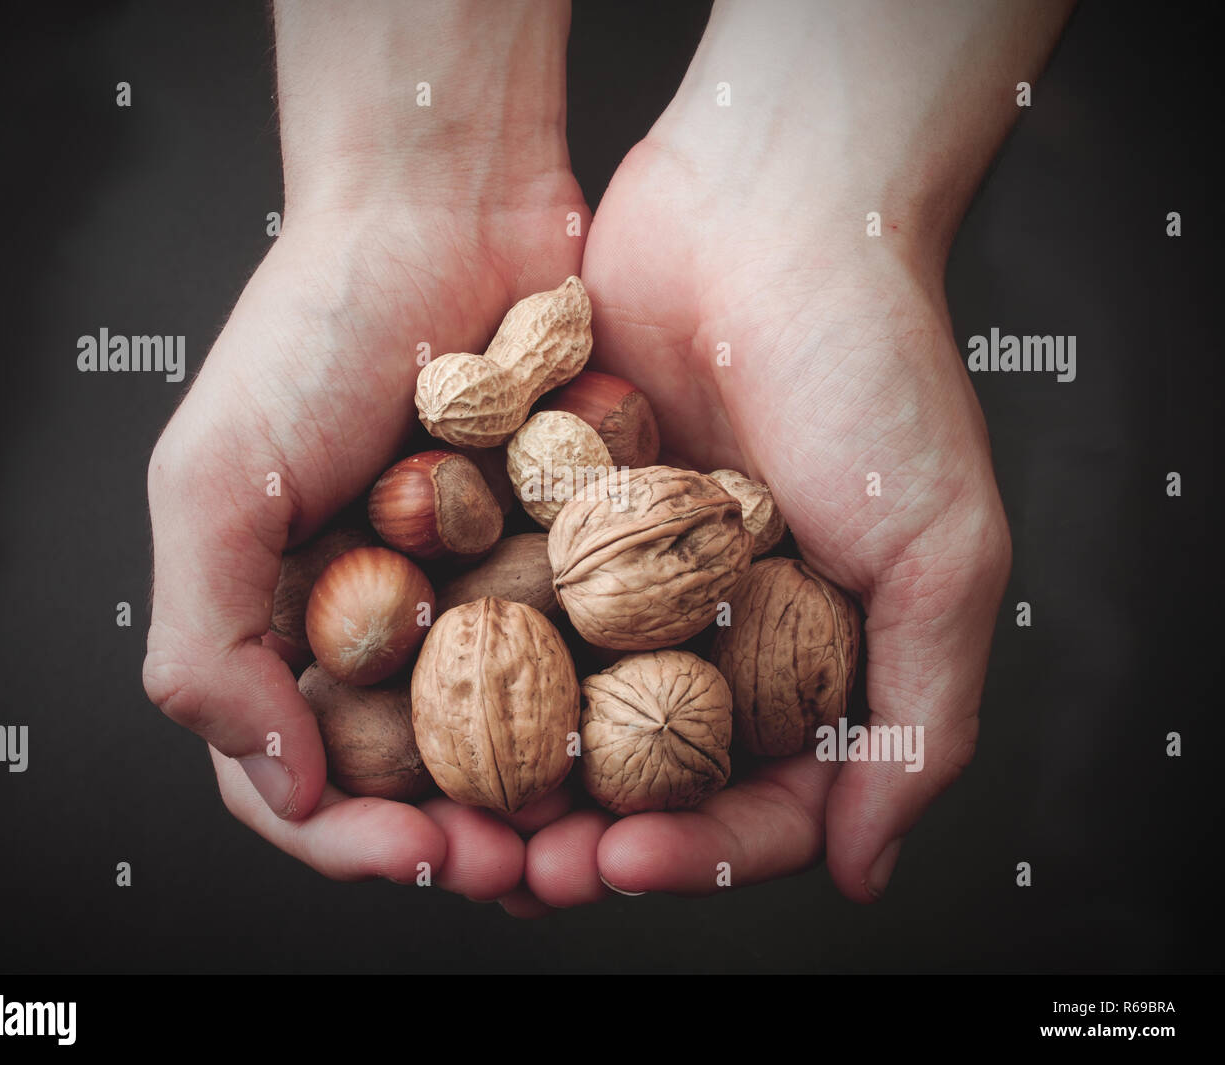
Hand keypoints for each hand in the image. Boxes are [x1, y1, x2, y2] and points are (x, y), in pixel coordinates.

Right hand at [143, 0, 586, 897]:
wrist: (445, 211)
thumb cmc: (314, 331)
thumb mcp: (213, 481)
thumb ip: (207, 643)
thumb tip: (279, 785)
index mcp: (288, 628)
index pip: (300, 778)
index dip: (350, 840)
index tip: (419, 855)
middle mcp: (388, 627)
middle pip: (422, 781)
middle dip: (469, 838)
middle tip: (525, 872)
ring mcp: (483, 595)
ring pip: (518, 739)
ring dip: (552, 800)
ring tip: (595, 835)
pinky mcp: (568, 553)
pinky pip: (594, 653)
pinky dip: (616, 703)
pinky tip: (653, 740)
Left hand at [515, 0, 1074, 907]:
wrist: (769, 207)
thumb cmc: (874, 369)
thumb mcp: (938, 552)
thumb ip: (919, 719)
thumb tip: (865, 873)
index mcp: (815, 655)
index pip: (758, 798)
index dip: (695, 852)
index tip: (625, 866)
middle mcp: (719, 627)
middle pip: (646, 772)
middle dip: (586, 831)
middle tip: (524, 870)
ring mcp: (631, 573)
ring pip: (564, 706)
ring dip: (514, 769)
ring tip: (457, 814)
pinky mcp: (557, 511)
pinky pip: (510, 606)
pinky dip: (473, 659)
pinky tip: (418, 702)